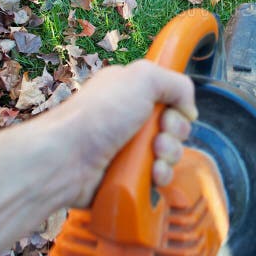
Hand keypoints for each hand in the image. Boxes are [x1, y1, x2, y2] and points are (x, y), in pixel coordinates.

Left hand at [47, 60, 197, 207]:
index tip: (170, 112)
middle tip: (158, 137)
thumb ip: (176, 83)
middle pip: (173, 127)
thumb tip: (189, 108)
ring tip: (153, 159)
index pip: (170, 99)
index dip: (177, 108)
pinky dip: (160, 177)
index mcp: (131, 92)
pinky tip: (152, 176)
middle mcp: (129, 119)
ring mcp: (127, 149)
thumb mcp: (143, 78)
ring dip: (169, 156)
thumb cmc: (99, 115)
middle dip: (175, 134)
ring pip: (169, 154)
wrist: (66, 160)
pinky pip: (157, 178)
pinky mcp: (126, 177)